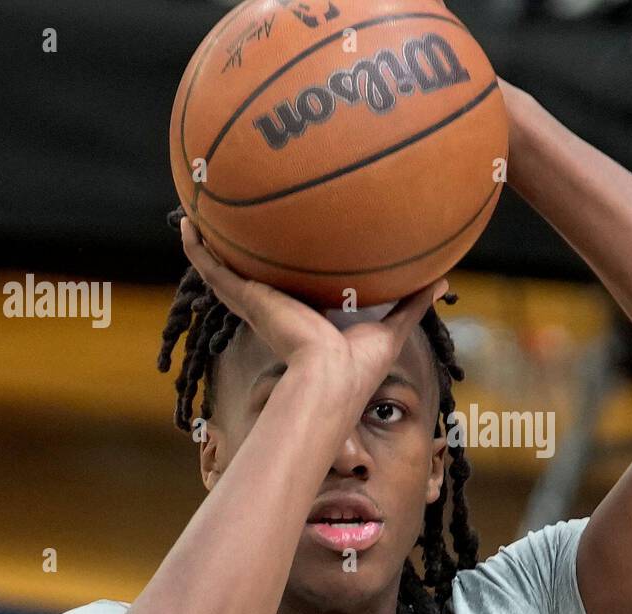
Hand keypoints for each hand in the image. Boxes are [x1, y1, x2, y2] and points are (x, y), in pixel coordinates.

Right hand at [180, 218, 446, 405]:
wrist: (331, 378)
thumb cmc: (359, 367)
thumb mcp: (392, 327)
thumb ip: (413, 302)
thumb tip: (444, 278)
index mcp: (305, 318)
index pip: (291, 292)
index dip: (287, 275)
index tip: (287, 253)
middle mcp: (276, 310)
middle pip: (253, 278)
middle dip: (243, 256)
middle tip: (235, 227)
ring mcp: (256, 304)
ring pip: (225, 271)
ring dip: (210, 246)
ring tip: (198, 216)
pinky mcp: (245, 300)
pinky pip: (213, 269)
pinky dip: (197, 248)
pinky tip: (187, 222)